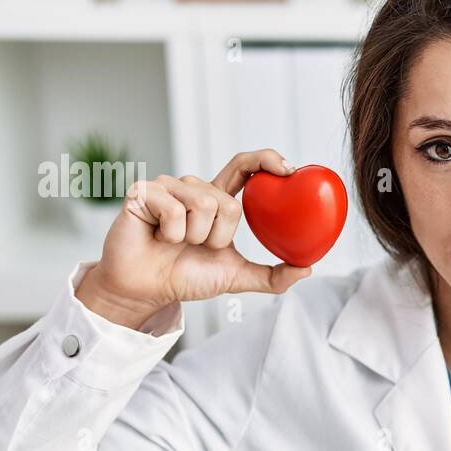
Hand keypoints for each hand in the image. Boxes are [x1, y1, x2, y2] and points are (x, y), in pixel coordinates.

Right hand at [77, 149, 311, 328]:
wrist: (146, 290)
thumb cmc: (185, 277)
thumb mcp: (235, 277)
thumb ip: (272, 275)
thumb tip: (307, 269)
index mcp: (216, 199)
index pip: (244, 168)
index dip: (265, 160)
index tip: (287, 169)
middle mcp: (194, 187)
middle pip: (228, 202)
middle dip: (218, 236)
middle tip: (198, 247)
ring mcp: (167, 186)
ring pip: (204, 204)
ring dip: (195, 237)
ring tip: (176, 243)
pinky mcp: (143, 191)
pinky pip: (175, 209)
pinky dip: (172, 234)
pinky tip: (159, 237)